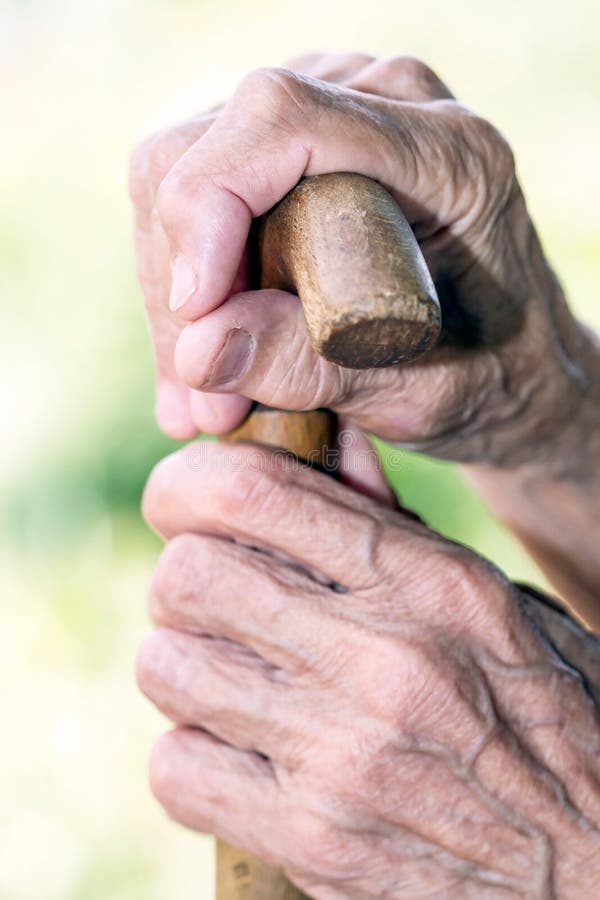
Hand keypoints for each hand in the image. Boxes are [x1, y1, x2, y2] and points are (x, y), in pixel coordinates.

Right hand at [129, 52, 597, 470]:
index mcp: (444, 150)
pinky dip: (183, 287)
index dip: (209, 202)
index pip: (282, 119)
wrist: (512, 370)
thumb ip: (313, 368)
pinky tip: (204, 365)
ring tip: (205, 401)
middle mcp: (382, 108)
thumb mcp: (418, 394)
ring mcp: (330, 120)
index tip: (196, 312)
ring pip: (182, 172)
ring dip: (172, 296)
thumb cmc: (490, 380)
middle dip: (179, 277)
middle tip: (203, 398)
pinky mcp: (293, 155)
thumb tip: (196, 353)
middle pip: (210, 144)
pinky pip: (197, 197)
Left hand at [137, 441, 599, 897]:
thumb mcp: (494, 604)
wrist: (595, 871)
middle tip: (217, 596)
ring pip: (166, 666)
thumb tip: (325, 445)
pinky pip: (176, 770)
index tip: (183, 502)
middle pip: (188, 575)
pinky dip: (192, 755)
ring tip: (234, 675)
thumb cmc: (551, 721)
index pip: (251, 493)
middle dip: (184, 575)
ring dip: (184, 663)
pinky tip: (242, 752)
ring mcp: (343, 756)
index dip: (187, 486)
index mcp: (429, 583)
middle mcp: (382, 660)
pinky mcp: (314, 842)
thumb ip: (397, 526)